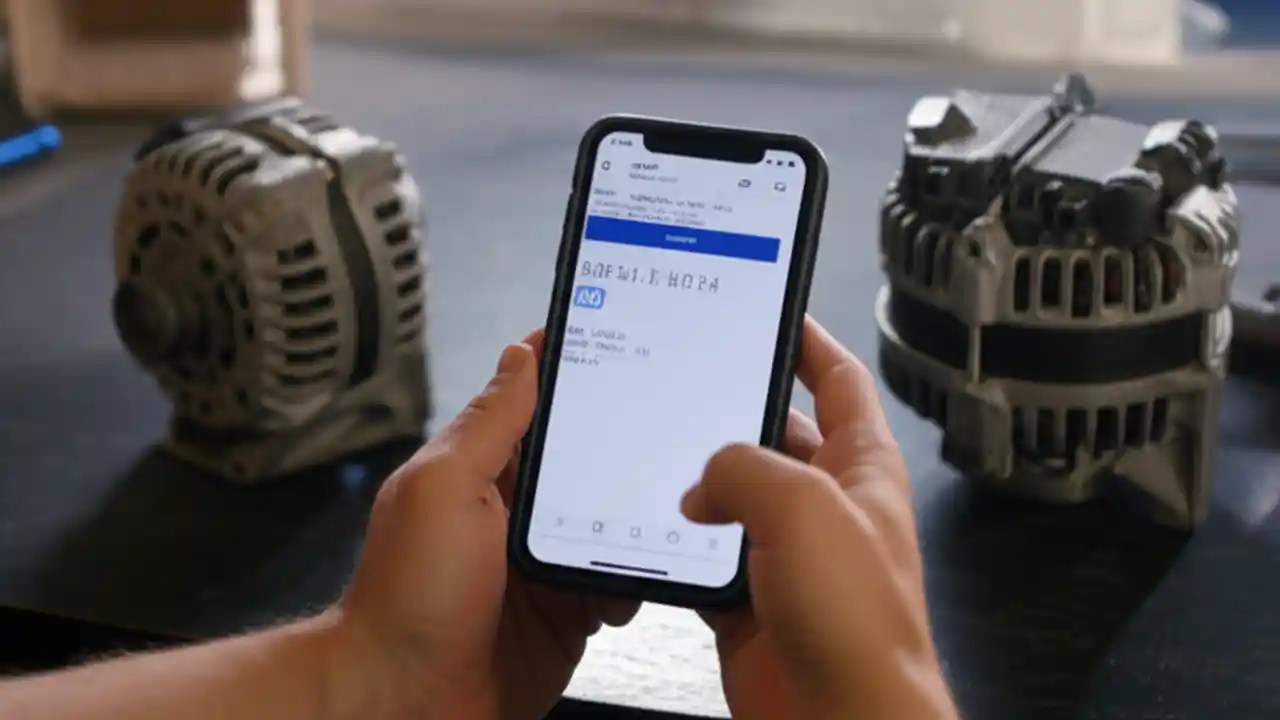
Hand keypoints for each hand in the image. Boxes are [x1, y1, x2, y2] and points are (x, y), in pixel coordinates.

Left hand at [336, 332, 639, 719]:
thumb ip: (488, 424)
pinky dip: (631, 583)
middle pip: (588, 462)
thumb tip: (520, 356)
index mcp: (483, 470)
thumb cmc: (408, 597)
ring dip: (635, 523)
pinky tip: (625, 588)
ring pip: (614, 522)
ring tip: (653, 523)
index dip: (576, 373)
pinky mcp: (568, 611)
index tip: (621, 338)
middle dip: (626, 452)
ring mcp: (543, 562)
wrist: (408, 703)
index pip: (537, 404)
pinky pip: (618, 582)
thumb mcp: (446, 490)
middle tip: (667, 439)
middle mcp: (516, 511)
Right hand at [681, 318, 956, 719]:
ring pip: (730, 495)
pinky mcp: (748, 599)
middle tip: (685, 385)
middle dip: (728, 414)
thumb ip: (745, 467)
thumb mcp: (803, 508)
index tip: (773, 311)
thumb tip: (705, 480)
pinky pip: (704, 554)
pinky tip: (655, 534)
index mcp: (860, 468)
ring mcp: (786, 553)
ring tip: (659, 459)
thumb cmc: (858, 625)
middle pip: (772, 435)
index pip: (838, 381)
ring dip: (696, 485)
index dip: (808, 342)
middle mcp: (826, 506)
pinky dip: (678, 544)